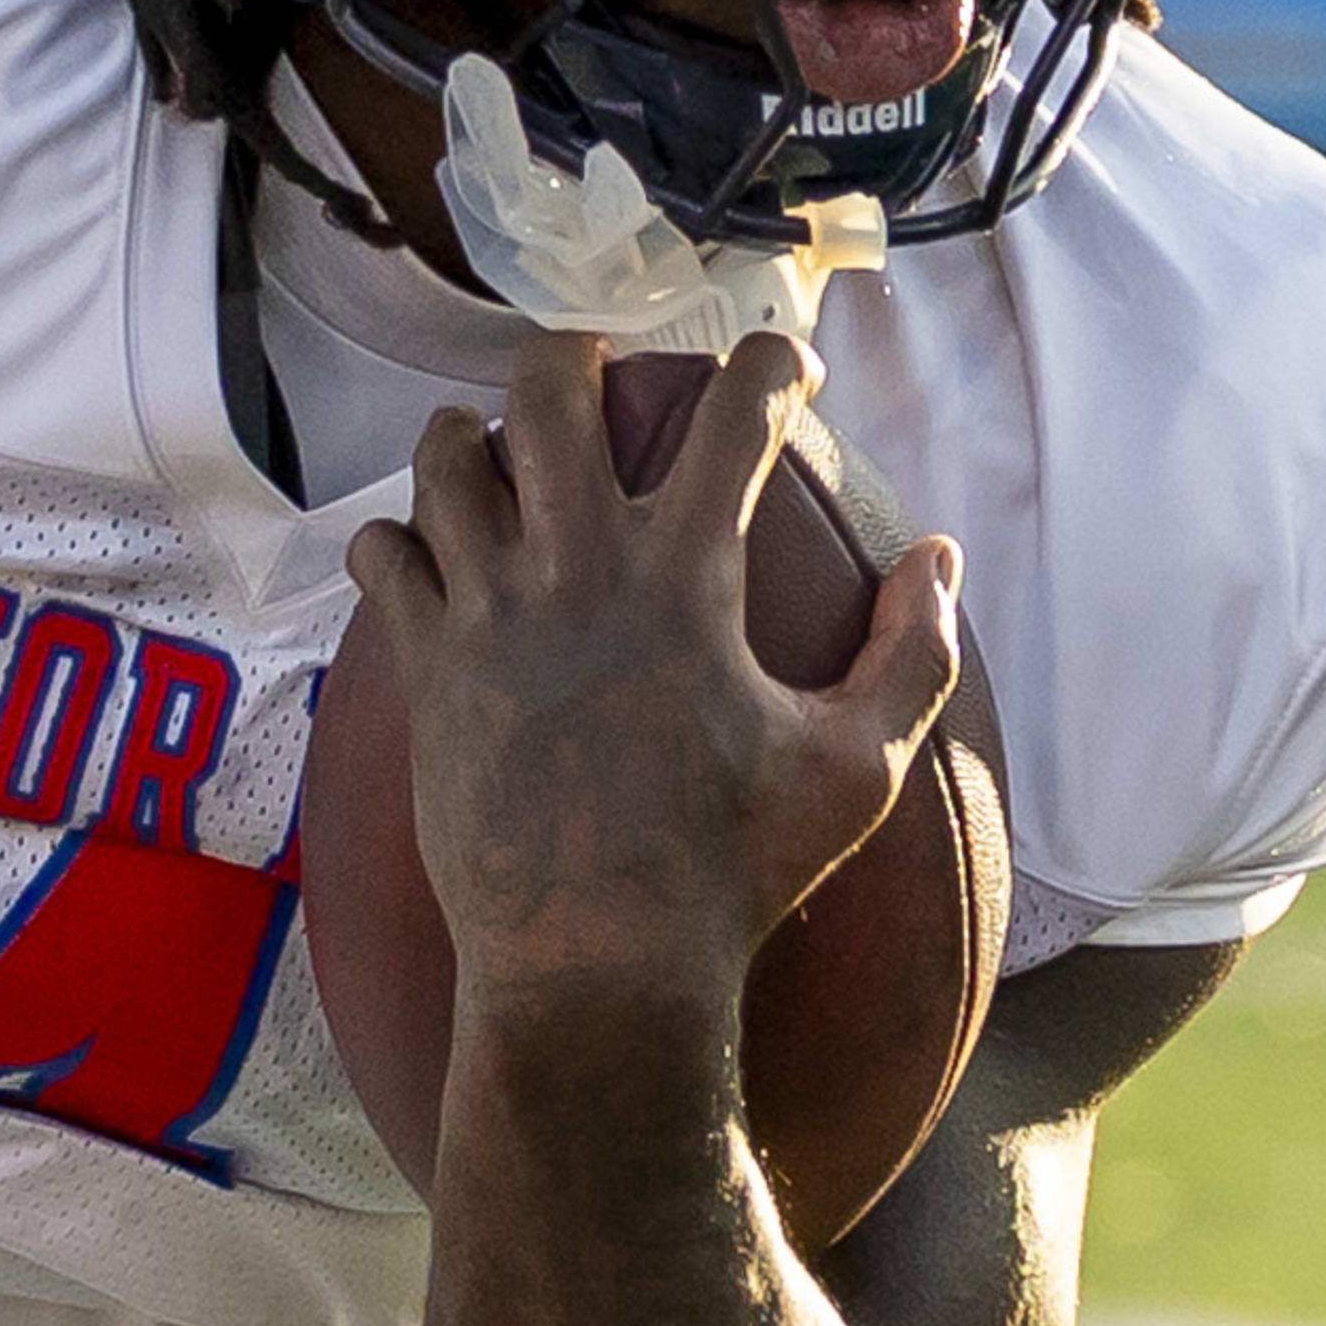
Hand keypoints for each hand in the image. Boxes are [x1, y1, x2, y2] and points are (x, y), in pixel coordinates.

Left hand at [345, 332, 958, 1020]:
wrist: (596, 966)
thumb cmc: (735, 873)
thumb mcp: (859, 768)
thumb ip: (914, 653)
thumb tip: (942, 556)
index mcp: (687, 576)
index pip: (733, 412)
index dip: (767, 364)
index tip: (782, 370)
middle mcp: (576, 569)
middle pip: (550, 390)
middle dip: (577, 359)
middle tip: (599, 380)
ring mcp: (486, 612)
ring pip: (447, 458)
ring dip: (474, 439)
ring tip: (501, 455)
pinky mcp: (424, 667)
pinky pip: (383, 552)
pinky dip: (403, 536)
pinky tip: (433, 556)